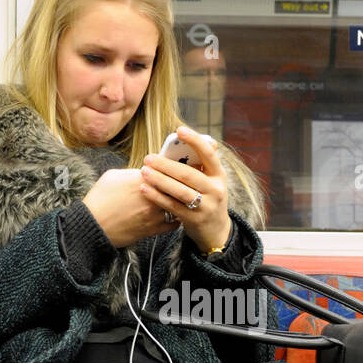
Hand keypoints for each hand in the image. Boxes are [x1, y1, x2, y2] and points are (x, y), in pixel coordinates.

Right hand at [80, 167, 181, 247]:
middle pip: (177, 187)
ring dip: (179, 202)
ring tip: (182, 199)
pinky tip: (174, 215)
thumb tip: (144, 171)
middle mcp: (152, 196)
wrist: (92, 225)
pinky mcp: (152, 230)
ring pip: (177, 206)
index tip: (174, 169)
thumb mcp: (112, 176)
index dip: (172, 168)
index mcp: (142, 179)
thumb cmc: (99, 199)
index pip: (167, 169)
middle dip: (180, 185)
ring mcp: (154, 214)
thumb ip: (132, 171)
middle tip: (184, 183)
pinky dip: (175, 219)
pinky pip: (173, 224)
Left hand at [139, 126, 231, 254]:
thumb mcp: (209, 182)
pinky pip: (173, 206)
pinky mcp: (194, 219)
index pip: (209, 154)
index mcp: (218, 175)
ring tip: (144, 172)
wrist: (216, 232)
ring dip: (160, 180)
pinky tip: (144, 189)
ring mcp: (206, 206)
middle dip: (167, 165)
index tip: (179, 130)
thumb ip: (197, 166)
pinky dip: (157, 197)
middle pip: (189, 174)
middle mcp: (215, 190)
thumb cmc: (207, 199)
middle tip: (148, 158)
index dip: (195, 140)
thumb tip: (178, 144)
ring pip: (180, 191)